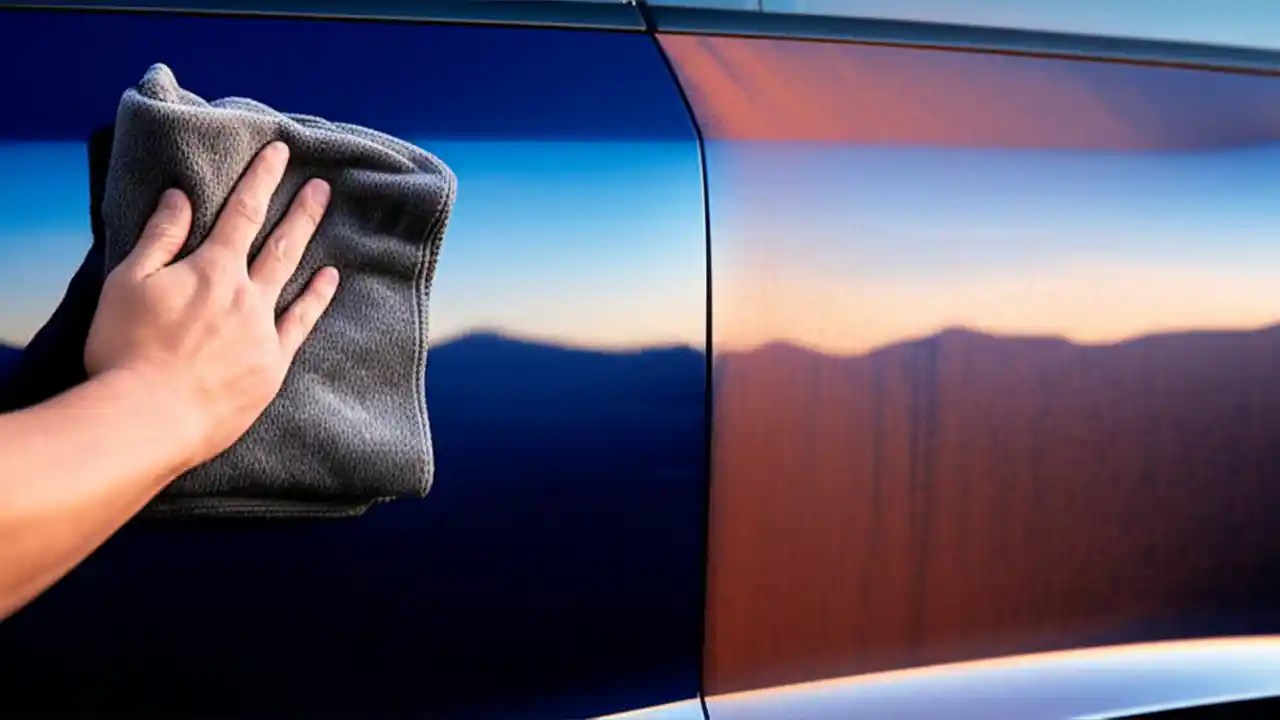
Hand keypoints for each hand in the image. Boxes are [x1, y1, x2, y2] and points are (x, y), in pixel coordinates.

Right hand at [84, 141, 337, 471]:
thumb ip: (159, 238)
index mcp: (210, 269)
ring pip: (294, 274)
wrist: (147, 418)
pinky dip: (318, 298)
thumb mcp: (128, 282)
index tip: (279, 152)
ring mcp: (263, 330)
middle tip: (321, 184)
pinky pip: (301, 324)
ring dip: (309, 240)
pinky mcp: (271, 365)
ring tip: (324, 214)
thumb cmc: (125, 349)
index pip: (241, 212)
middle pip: (278, 240)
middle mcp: (245, 294)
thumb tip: (180, 197)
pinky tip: (330, 279)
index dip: (261, 178)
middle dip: (299, 207)